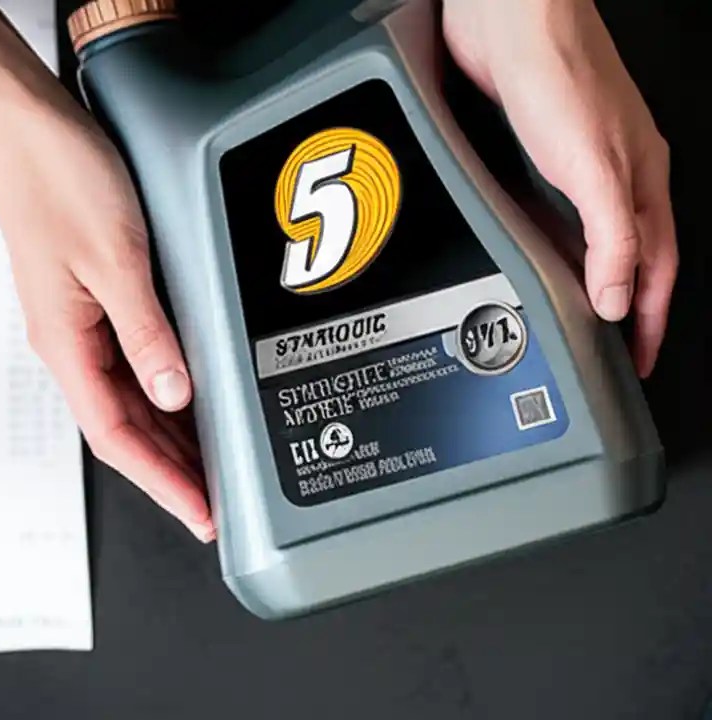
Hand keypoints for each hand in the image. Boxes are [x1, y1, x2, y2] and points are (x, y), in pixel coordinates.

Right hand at [0, 105, 215, 542]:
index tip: (199, 514)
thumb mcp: (115, 259)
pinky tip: (187, 397)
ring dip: (167, 436)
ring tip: (209, 464)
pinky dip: (161, 389)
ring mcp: (77, 321)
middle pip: (122, 427)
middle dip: (169, 470)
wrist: (23, 125)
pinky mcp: (90, 296)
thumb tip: (175, 396)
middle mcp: (67, 341)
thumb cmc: (58, 180)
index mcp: (64, 343)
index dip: (160, 481)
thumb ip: (146, 332)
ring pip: (127, 398)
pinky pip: (129, 361)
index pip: (115, 436)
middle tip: (217, 502)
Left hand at [443, 0, 677, 376]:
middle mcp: (611, 173)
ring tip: (569, 313)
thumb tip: (617, 300)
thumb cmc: (559, 76)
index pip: (655, 270)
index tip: (638, 360)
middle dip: (620, 305)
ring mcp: (573, 160)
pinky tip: (527, 252)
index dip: (647, 320)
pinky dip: (546, 242)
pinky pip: (549, 212)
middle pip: (625, 256)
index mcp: (640, 181)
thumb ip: (612, 238)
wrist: (509, 23)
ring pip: (586, 235)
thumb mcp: (593, 171)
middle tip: (608, 346)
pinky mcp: (532, 148)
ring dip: (582, 276)